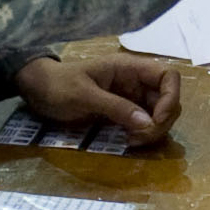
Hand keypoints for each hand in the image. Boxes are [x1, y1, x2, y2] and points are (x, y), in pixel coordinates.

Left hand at [13, 54, 182, 143]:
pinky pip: (144, 124)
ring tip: (132, 141)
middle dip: (161, 121)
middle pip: (168, 100)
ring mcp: (131, 98)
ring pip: (159, 115)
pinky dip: (143, 135)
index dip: (171, 97)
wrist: (38, 91)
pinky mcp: (123, 113)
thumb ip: (115, 107)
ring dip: (153, 131)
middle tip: (140, 138)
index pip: (168, 76)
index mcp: (129, 68)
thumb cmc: (58, 85)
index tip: (157, 119)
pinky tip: (128, 141)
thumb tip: (148, 123)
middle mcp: (135, 82)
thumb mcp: (84, 95)